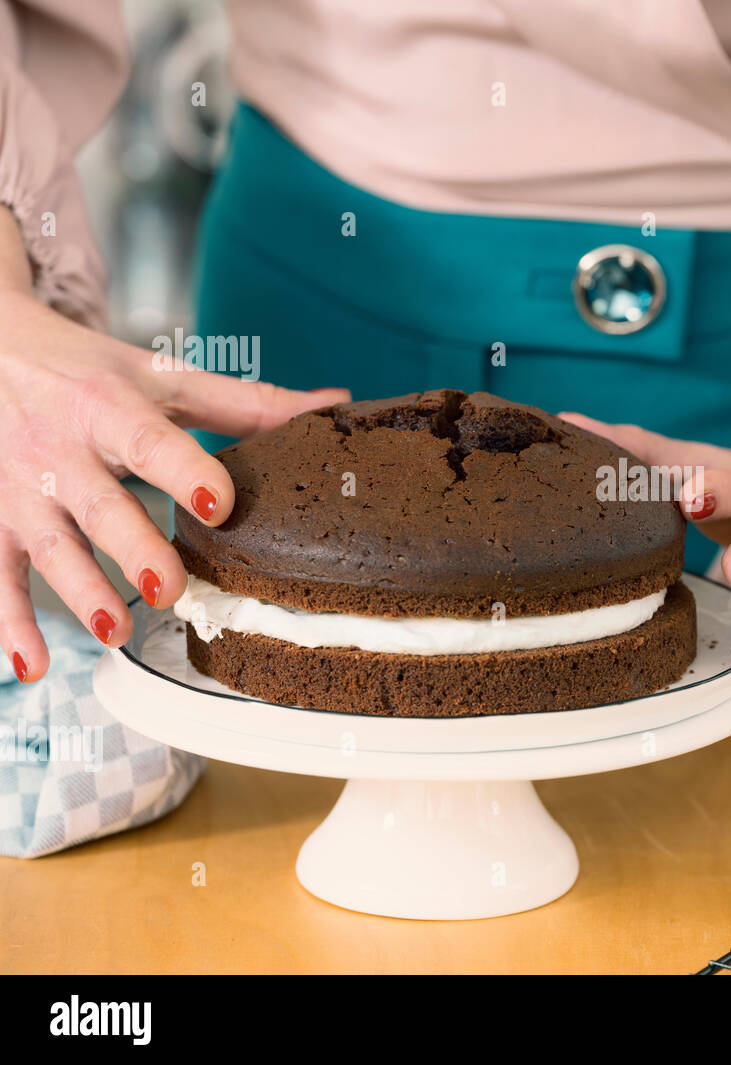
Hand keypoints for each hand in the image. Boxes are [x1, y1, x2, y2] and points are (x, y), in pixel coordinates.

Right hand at [0, 213, 348, 680]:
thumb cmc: (91, 371)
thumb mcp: (165, 378)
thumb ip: (247, 401)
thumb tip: (333, 405)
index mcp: (112, 409)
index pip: (150, 442)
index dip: (183, 471)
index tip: (218, 504)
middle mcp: (63, 451)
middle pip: (100, 505)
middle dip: (133, 548)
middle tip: (172, 588)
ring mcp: (24, 491)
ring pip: (50, 547)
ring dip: (82, 591)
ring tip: (117, 630)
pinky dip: (11, 624)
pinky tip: (33, 666)